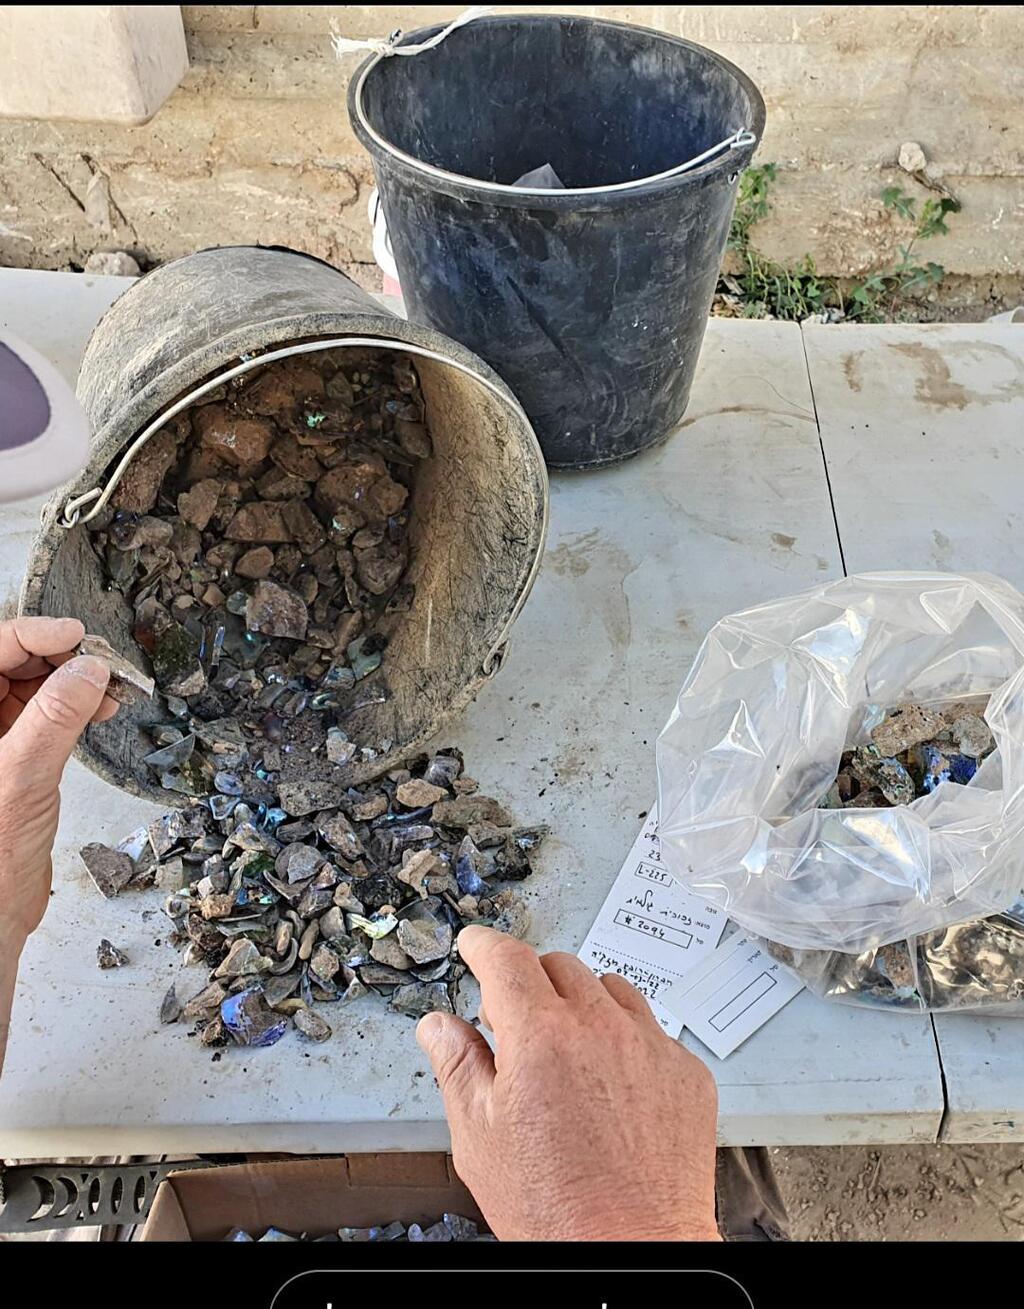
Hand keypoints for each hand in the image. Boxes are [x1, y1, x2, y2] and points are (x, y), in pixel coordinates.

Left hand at [0, 617, 118, 947]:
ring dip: (68, 681)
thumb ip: (54, 717)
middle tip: (101, 663)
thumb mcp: (20, 778)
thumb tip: (86, 670)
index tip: (78, 638)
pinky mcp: (7, 760)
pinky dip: (70, 707)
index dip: (34, 635)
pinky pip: (38, 716)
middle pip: (6, 664)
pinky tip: (98, 708)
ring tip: (108, 688)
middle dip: (56, 658)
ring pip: (24, 687)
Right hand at [417, 926, 719, 1241]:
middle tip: (517, 1024)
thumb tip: (439, 1028)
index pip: (507, 959)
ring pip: (611, 989)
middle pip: (559, 966)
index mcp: (540, 1037)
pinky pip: (653, 1031)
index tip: (477, 945)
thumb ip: (458, 1068)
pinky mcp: (687, 1073)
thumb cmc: (556, 1210)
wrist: (632, 1250)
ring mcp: (650, 1046)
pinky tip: (613, 1085)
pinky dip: (628, 1042)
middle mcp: (600, 1029)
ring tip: (569, 1054)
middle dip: (531, 984)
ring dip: (584, 1006)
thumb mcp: (480, 1139)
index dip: (484, 946)